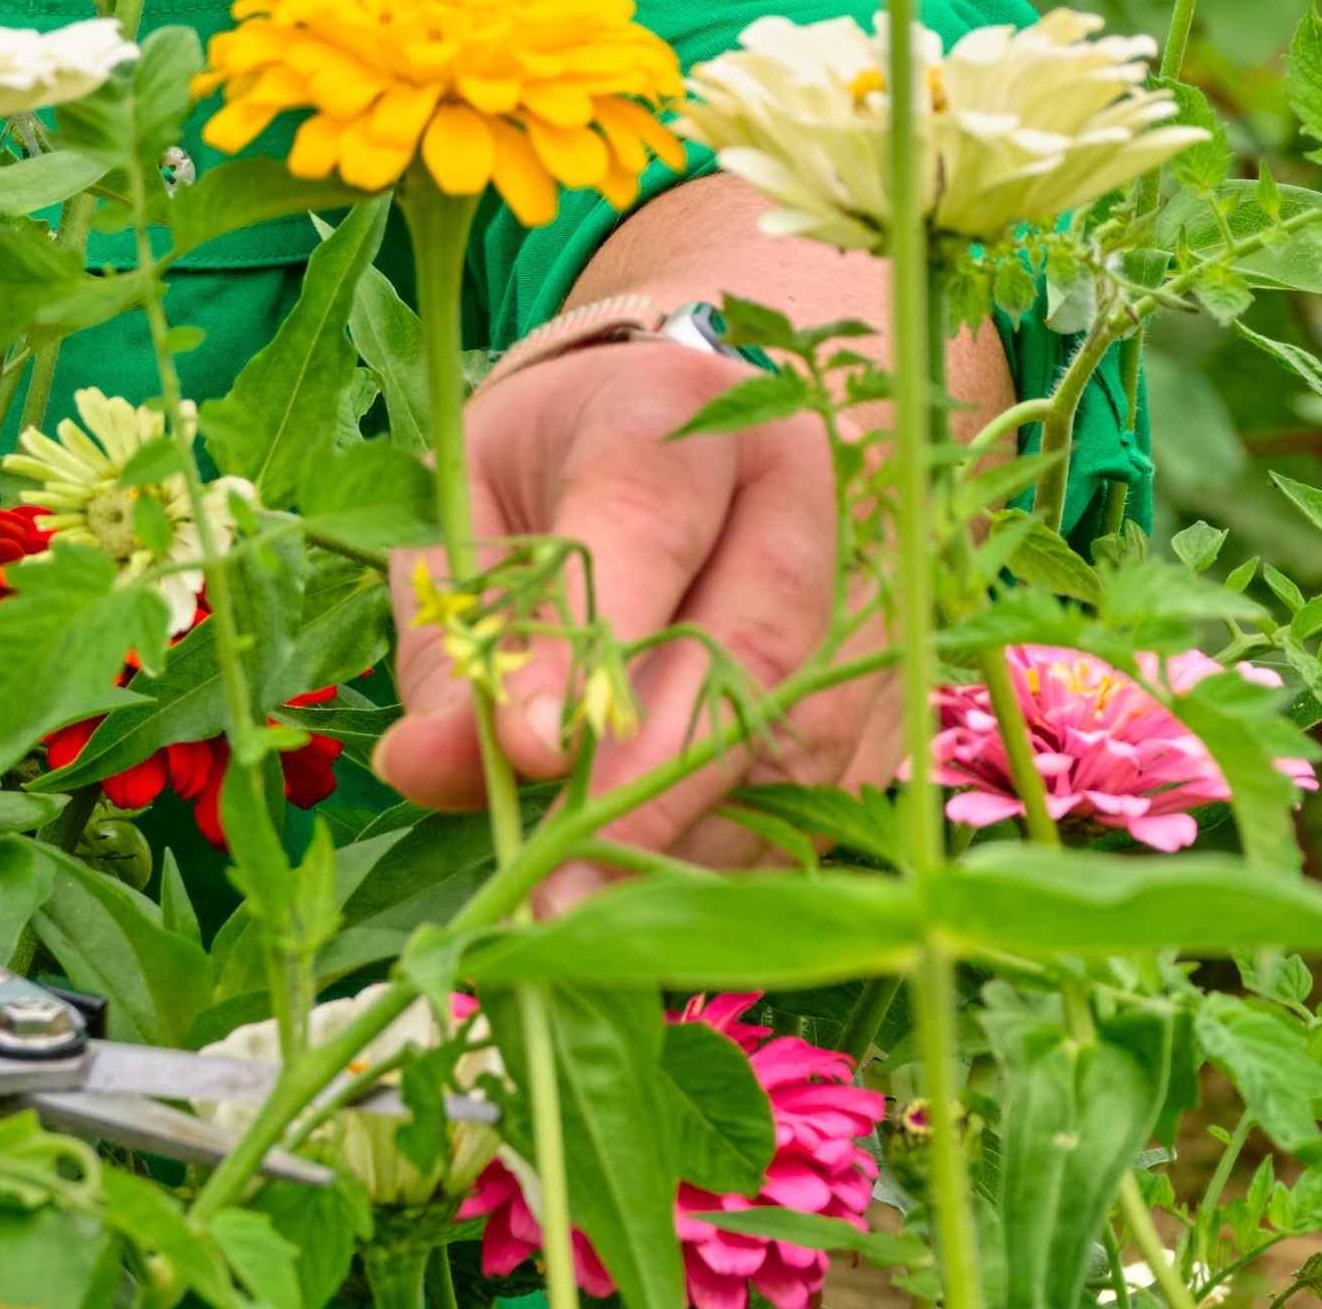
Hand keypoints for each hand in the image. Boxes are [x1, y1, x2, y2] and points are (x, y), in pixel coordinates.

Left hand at [365, 330, 890, 885]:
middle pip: (755, 643)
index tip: (532, 754)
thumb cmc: (548, 475)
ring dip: (697, 835)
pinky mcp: (890, 673)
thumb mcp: (468, 519)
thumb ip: (455, 640)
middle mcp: (799, 484)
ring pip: (803, 729)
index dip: (594, 647)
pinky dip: (740, 849)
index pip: (644, 520)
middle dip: (652, 777)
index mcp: (676, 407)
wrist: (669, 432)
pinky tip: (655, 893)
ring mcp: (869, 577)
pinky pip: (830, 784)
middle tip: (555, 884)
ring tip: (589, 914)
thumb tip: (431, 765)